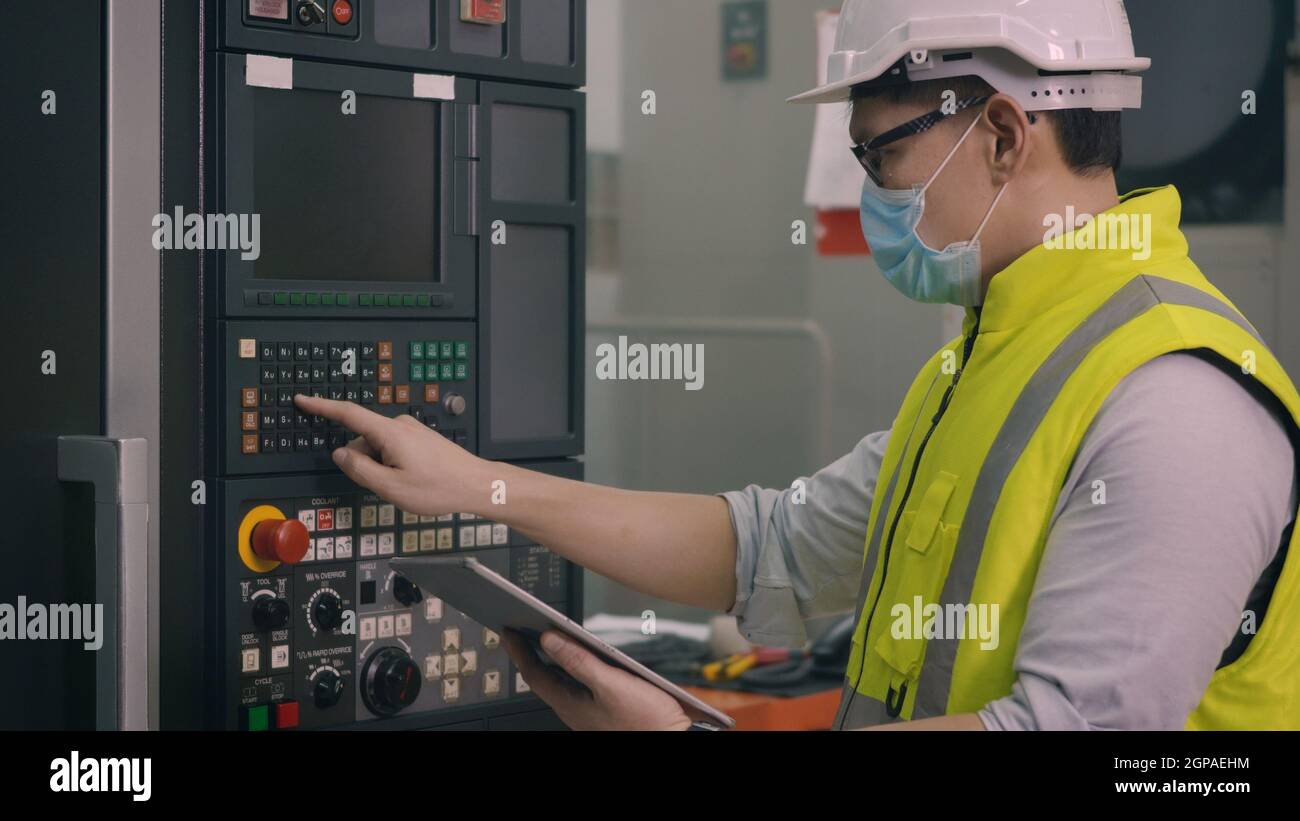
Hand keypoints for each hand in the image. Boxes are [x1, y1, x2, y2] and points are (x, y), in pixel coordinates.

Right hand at [293, 394, 490, 515]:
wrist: (476, 485)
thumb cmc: (438, 488)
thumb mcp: (391, 487)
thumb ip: (359, 469)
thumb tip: (340, 454)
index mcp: (389, 432)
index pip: (347, 413)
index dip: (321, 406)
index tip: (301, 399)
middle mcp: (400, 425)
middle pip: (363, 440)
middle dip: (365, 464)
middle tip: (389, 485)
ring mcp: (411, 431)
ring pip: (378, 448)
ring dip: (382, 468)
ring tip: (408, 485)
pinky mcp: (419, 438)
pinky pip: (393, 450)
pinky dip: (393, 466)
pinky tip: (413, 480)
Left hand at [503, 630, 691, 730]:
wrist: (673, 740)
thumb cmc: (646, 719)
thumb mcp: (611, 683)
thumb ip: (579, 660)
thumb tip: (549, 639)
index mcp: (570, 702)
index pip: (533, 673)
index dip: (518, 650)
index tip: (506, 631)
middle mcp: (575, 708)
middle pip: (544, 676)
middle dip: (530, 652)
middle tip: (520, 629)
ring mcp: (589, 709)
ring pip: (561, 680)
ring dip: (552, 657)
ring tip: (544, 637)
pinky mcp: (604, 708)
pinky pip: (579, 684)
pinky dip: (573, 665)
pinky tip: (581, 655)